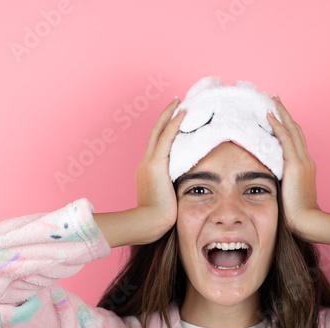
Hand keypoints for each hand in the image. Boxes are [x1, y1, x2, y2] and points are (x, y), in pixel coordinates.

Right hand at [133, 97, 187, 243]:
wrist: (148, 224)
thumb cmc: (157, 219)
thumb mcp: (165, 202)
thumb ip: (172, 192)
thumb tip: (184, 192)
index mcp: (146, 173)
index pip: (156, 147)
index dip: (164, 132)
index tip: (173, 122)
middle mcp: (145, 164)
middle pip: (154, 134)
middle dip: (165, 117)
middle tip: (175, 103)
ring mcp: (149, 163)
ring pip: (159, 132)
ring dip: (169, 115)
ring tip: (179, 102)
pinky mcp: (155, 165)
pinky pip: (166, 139)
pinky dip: (174, 125)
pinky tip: (182, 114)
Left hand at [265, 96, 322, 240]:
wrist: (307, 220)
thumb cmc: (296, 214)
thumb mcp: (288, 194)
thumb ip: (281, 184)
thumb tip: (266, 182)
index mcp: (305, 167)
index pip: (296, 142)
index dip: (288, 127)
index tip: (278, 116)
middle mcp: (306, 160)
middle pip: (296, 131)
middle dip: (285, 114)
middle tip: (275, 99)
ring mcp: (302, 161)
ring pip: (292, 130)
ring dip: (282, 114)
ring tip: (272, 100)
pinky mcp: (296, 165)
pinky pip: (285, 140)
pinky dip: (278, 126)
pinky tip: (269, 116)